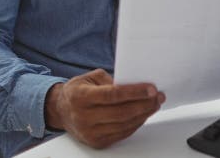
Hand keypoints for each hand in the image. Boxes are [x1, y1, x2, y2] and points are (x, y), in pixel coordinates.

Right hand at [45, 68, 165, 148]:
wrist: (61, 110)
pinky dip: (136, 123)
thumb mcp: (90, 78)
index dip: (134, 92)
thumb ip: (111, 80)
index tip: (151, 88)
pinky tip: (143, 114)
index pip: (112, 95)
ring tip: (154, 104)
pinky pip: (122, 133)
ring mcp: (90, 132)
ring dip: (144, 114)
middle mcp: (83, 116)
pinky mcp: (96, 142)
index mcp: (80, 97)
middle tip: (158, 96)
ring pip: (124, 124)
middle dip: (144, 104)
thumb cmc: (77, 92)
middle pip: (121, 112)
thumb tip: (135, 85)